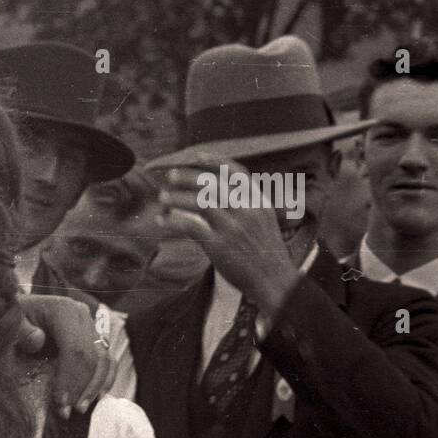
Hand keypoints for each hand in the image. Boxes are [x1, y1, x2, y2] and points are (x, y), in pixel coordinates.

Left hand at [13, 293, 112, 415]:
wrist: (20, 311)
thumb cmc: (12, 321)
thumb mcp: (7, 323)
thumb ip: (20, 331)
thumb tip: (37, 340)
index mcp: (63, 310)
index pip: (74, 348)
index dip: (70, 378)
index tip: (59, 402)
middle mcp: (83, 316)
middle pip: (92, 357)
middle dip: (81, 388)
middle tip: (66, 412)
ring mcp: (92, 326)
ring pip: (104, 360)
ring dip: (94, 387)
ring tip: (79, 409)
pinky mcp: (96, 338)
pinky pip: (108, 361)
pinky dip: (103, 381)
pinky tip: (94, 398)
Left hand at [155, 158, 301, 314]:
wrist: (275, 281)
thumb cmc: (264, 253)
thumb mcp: (263, 222)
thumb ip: (245, 206)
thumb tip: (217, 194)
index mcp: (259, 201)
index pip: (236, 172)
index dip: (215, 161)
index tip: (196, 155)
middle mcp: (247, 210)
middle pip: (213, 183)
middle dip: (188, 177)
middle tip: (170, 176)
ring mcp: (233, 227)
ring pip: (199, 202)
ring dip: (177, 197)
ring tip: (162, 198)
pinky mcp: (219, 245)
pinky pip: (191, 225)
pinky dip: (173, 221)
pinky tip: (162, 221)